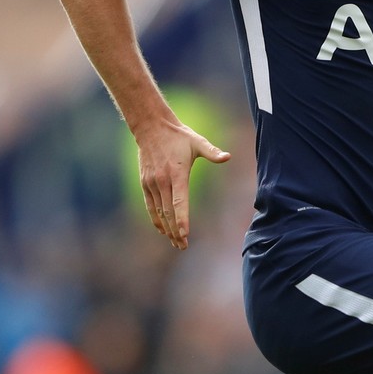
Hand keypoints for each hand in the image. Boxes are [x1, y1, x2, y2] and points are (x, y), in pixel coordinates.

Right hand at [136, 120, 229, 249]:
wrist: (151, 128)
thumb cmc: (178, 136)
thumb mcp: (197, 142)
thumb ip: (212, 152)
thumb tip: (228, 156)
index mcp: (177, 174)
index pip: (179, 202)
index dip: (181, 220)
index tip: (185, 235)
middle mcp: (162, 181)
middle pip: (168, 212)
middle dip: (175, 231)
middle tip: (183, 246)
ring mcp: (152, 183)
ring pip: (159, 212)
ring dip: (166, 229)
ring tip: (175, 242)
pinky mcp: (144, 184)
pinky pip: (150, 206)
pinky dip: (155, 219)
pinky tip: (162, 230)